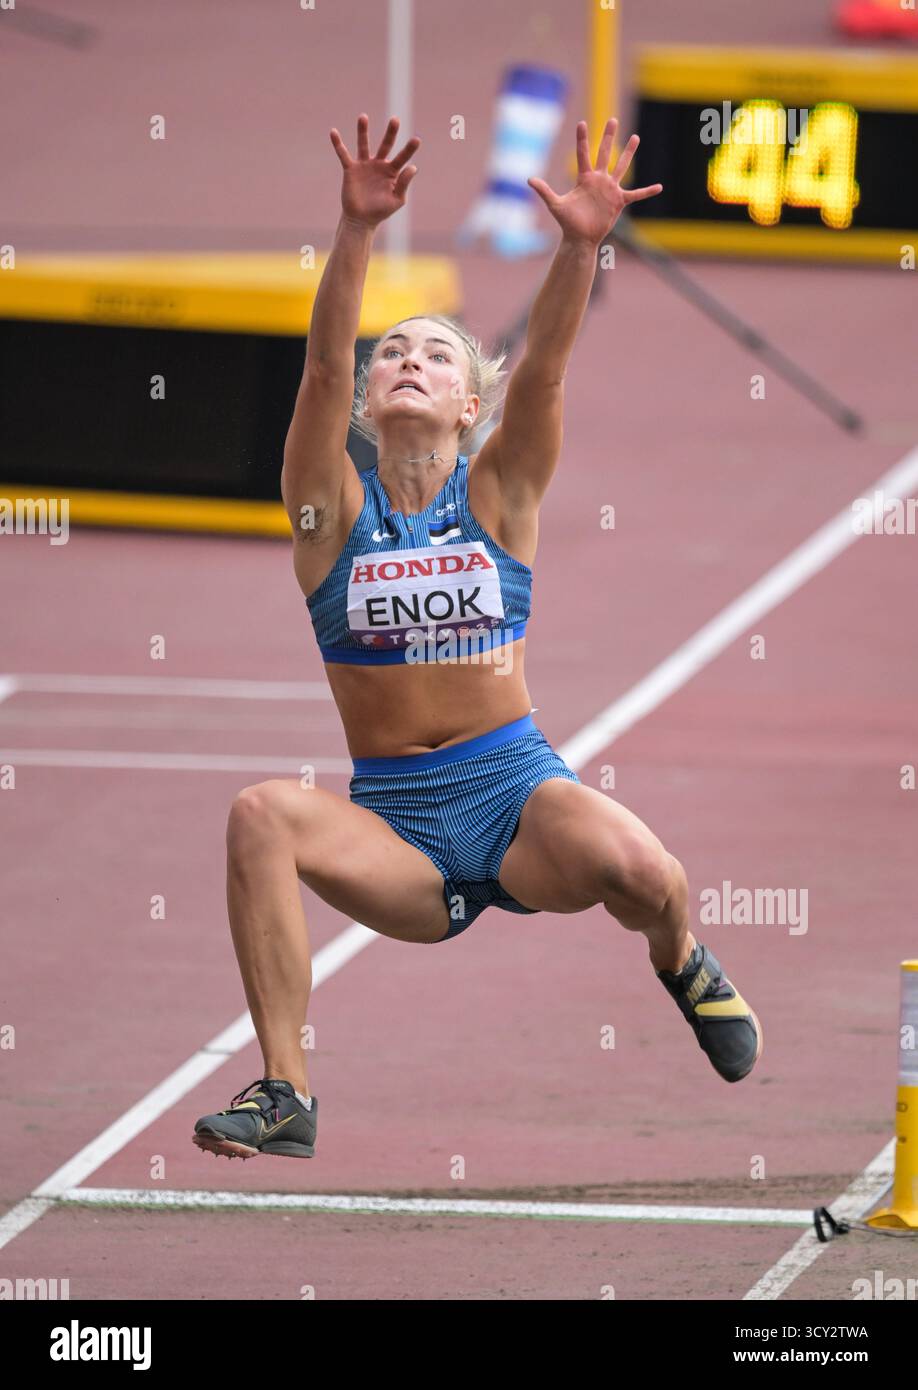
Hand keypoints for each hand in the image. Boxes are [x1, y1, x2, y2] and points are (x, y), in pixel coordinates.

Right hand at [330, 113, 419, 228]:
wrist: (361, 220)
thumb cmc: (381, 211)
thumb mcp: (396, 199)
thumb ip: (404, 183)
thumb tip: (413, 166)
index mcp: (392, 172)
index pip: (402, 157)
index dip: (409, 149)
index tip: (417, 140)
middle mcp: (379, 165)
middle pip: (386, 145)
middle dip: (391, 133)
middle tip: (395, 119)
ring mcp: (364, 165)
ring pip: (364, 144)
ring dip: (363, 131)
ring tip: (363, 117)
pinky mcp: (351, 169)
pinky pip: (343, 154)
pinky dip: (338, 144)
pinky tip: (333, 132)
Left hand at [528, 118, 661, 245]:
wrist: (580, 238)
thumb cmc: (568, 222)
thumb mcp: (555, 205)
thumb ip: (544, 190)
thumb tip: (529, 179)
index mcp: (584, 178)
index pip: (583, 154)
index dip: (582, 139)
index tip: (581, 123)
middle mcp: (598, 180)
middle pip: (604, 153)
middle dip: (608, 136)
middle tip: (613, 119)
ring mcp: (610, 189)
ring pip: (621, 166)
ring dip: (628, 153)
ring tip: (635, 138)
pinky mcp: (618, 201)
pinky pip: (636, 195)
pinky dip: (647, 192)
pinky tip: (659, 187)